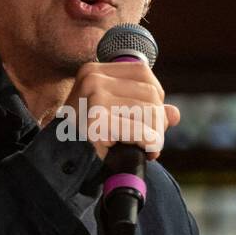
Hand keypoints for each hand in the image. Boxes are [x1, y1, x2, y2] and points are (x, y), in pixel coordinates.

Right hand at [64, 60, 181, 160]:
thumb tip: (174, 114)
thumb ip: (144, 111)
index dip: (155, 96)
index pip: (142, 72)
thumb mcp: (115, 118)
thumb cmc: (87, 140)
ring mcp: (94, 97)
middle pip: (150, 92)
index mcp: (94, 71)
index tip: (150, 119)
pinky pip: (141, 130)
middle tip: (151, 142)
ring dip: (155, 134)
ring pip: (150, 111)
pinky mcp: (97, 120)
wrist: (61, 163)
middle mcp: (92, 78)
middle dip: (157, 120)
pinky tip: (143, 152)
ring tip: (146, 148)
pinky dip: (149, 143)